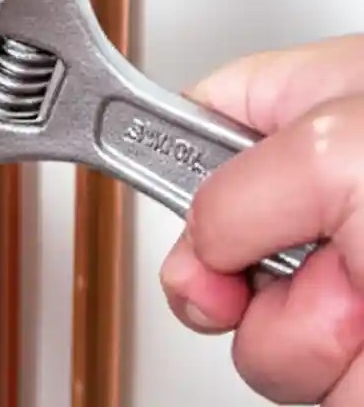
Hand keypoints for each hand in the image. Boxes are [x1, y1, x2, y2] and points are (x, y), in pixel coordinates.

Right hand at [160, 35, 363, 404]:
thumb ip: (232, 189)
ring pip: (270, 354)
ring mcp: (361, 291)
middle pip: (216, 270)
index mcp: (317, 123)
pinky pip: (325, 395)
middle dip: (264, 295)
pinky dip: (357, 385)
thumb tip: (198, 245)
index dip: (165, 181)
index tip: (158, 214)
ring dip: (324, 348)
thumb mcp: (343, 150)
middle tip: (339, 270)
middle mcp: (333, 209)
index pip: (194, 135)